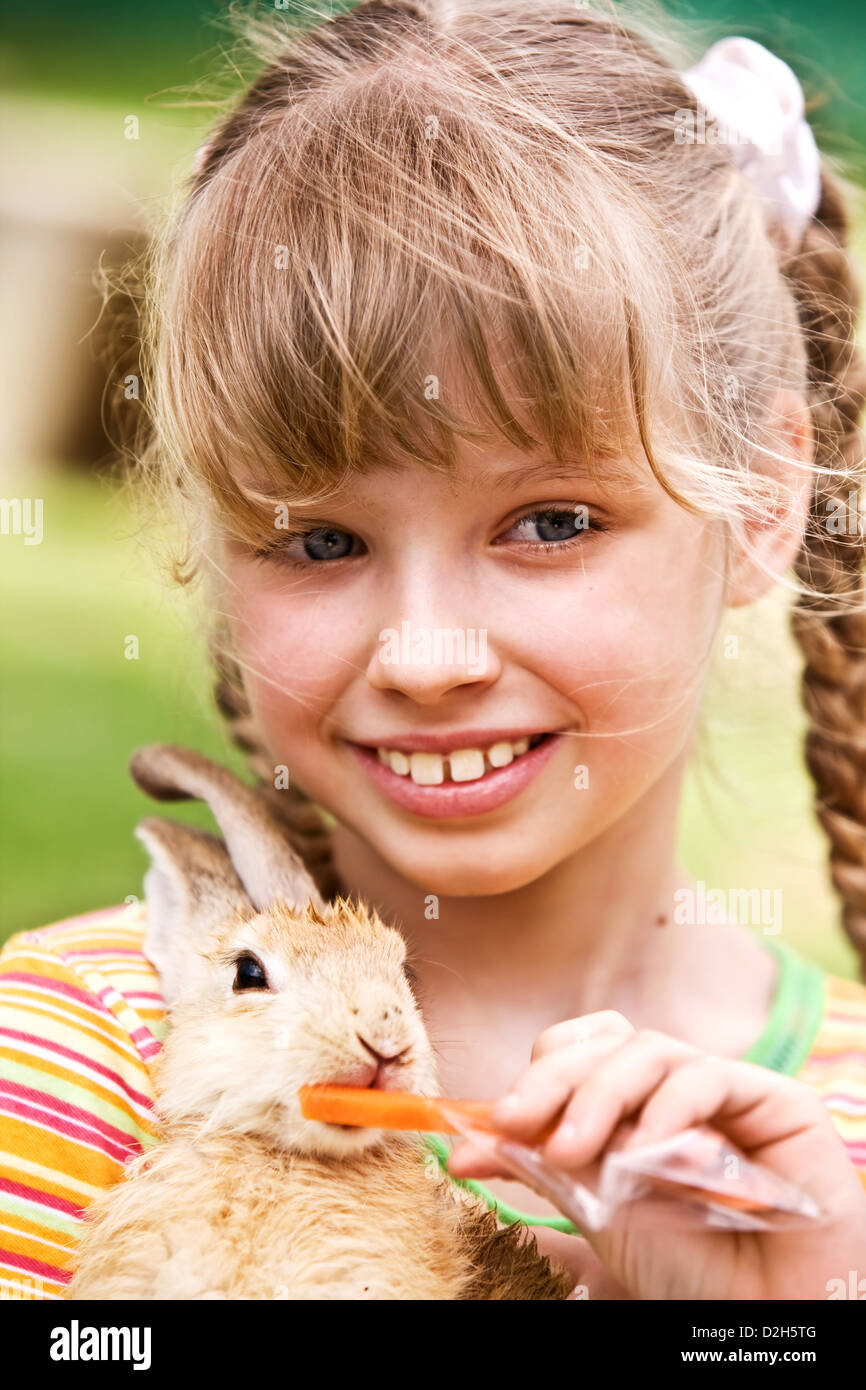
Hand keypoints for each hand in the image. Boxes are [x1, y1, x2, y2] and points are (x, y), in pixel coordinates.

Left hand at [447, 1011, 865, 1299]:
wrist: (765, 1316)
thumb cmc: (689, 1269)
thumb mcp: (596, 1210)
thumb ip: (542, 1166)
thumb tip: (464, 1145)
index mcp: (635, 1106)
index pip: (580, 1053)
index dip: (539, 1074)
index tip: (498, 1124)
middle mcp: (677, 1089)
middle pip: (606, 1043)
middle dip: (554, 1079)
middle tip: (515, 1125)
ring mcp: (725, 1091)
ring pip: (649, 1050)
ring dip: (600, 1095)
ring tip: (576, 1153)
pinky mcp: (776, 1101)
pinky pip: (708, 1076)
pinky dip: (666, 1109)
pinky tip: (646, 1155)